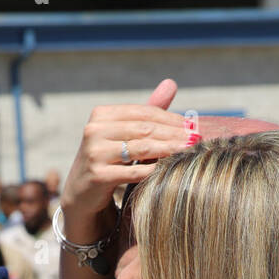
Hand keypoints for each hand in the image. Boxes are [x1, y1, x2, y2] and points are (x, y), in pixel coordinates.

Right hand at [60, 79, 186, 239]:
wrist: (82, 195)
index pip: (144, 112)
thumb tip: (171, 83)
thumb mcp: (124, 134)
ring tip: (189, 151)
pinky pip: (133, 171)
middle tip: (196, 139)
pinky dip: (154, 170)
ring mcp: (94, 153)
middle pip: (144, 128)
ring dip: (169, 149)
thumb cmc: (109, 161)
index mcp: (101, 115)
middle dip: (173, 134)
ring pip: (141, 148)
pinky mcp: (97, 176)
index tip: (193, 126)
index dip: (170, 118)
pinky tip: (170, 169)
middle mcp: (94, 130)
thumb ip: (146, 112)